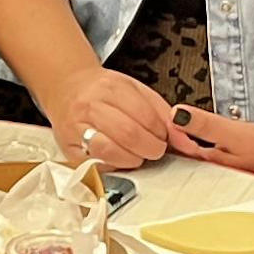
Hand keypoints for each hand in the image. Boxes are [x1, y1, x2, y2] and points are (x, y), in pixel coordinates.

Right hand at [40, 70, 174, 168]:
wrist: (67, 88)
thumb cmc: (104, 92)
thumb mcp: (136, 91)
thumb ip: (162, 114)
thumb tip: (186, 141)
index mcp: (110, 88)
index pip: (145, 115)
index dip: (161, 131)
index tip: (165, 136)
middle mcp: (90, 106)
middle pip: (129, 134)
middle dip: (151, 147)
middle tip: (155, 148)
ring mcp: (76, 128)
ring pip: (111, 151)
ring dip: (133, 158)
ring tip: (138, 154)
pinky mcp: (69, 149)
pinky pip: (97, 164)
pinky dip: (115, 165)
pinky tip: (121, 157)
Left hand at [169, 107, 253, 184]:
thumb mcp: (236, 133)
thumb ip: (205, 124)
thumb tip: (175, 115)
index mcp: (211, 165)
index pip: (179, 148)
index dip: (169, 131)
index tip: (162, 118)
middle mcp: (217, 174)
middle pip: (189, 155)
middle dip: (178, 141)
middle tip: (168, 125)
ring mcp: (230, 175)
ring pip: (204, 157)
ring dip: (194, 145)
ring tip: (185, 132)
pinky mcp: (243, 171)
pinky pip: (219, 158)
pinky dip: (212, 149)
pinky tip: (215, 144)